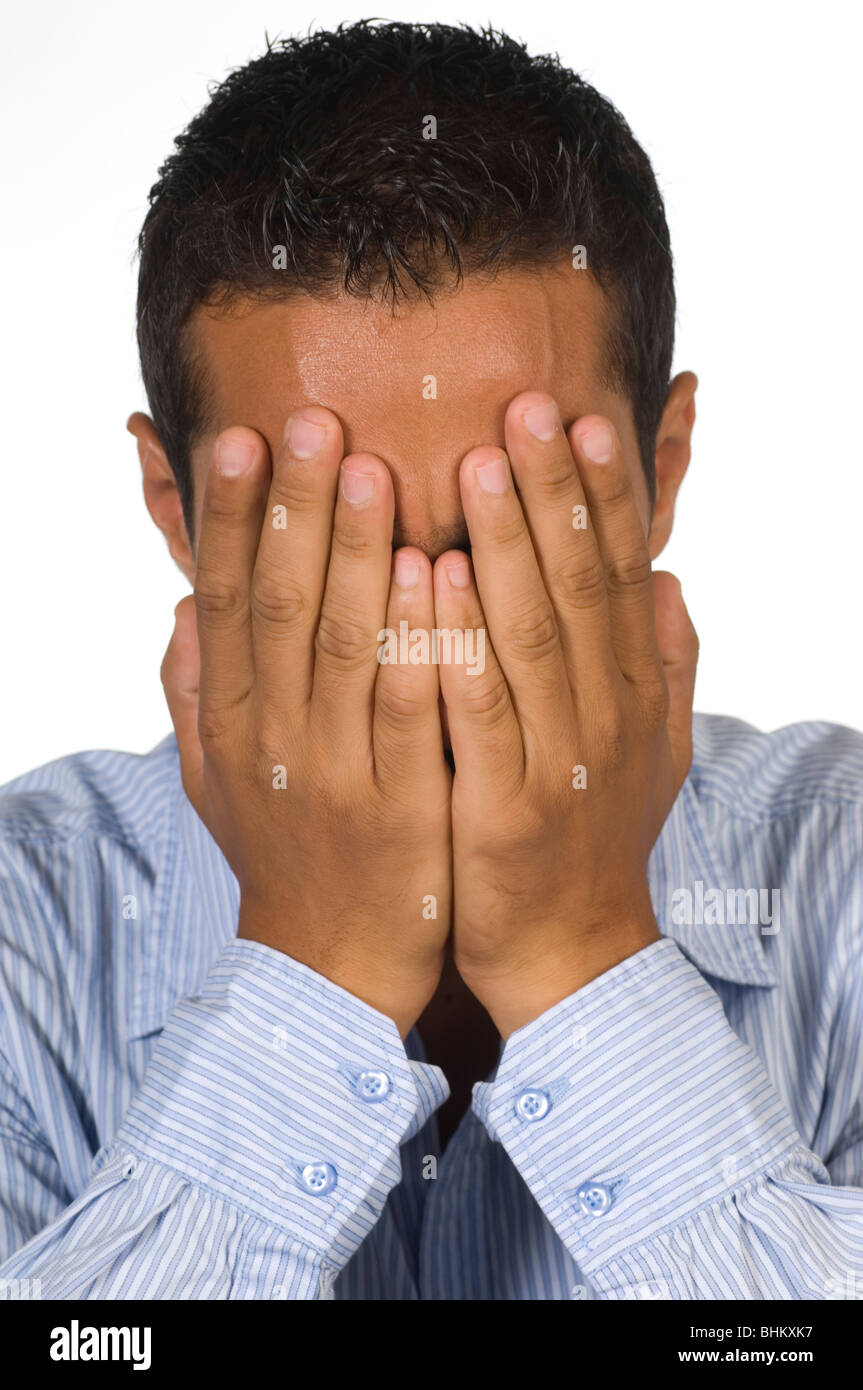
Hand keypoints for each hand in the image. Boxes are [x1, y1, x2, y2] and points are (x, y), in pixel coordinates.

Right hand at [161, 408, 451, 1037]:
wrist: (331, 967)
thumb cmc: (282, 852)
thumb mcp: (214, 778)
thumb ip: (194, 692)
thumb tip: (185, 607)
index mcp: (229, 721)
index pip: (225, 601)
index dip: (230, 518)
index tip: (242, 437)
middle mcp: (272, 739)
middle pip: (278, 607)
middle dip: (293, 509)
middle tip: (312, 420)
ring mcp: (335, 773)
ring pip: (340, 648)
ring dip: (352, 555)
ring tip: (370, 467)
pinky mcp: (400, 807)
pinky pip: (409, 715)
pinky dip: (417, 644)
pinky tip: (435, 575)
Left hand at [432, 394, 697, 1037]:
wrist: (571, 955)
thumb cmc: (597, 840)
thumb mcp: (654, 753)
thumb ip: (667, 665)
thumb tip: (673, 583)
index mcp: (632, 694)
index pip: (622, 577)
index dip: (608, 497)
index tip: (586, 419)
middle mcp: (605, 716)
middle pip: (580, 587)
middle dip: (555, 492)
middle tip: (527, 405)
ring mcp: (558, 761)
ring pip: (533, 636)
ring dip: (510, 546)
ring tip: (478, 461)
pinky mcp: (505, 806)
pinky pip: (479, 712)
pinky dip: (459, 644)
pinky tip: (433, 579)